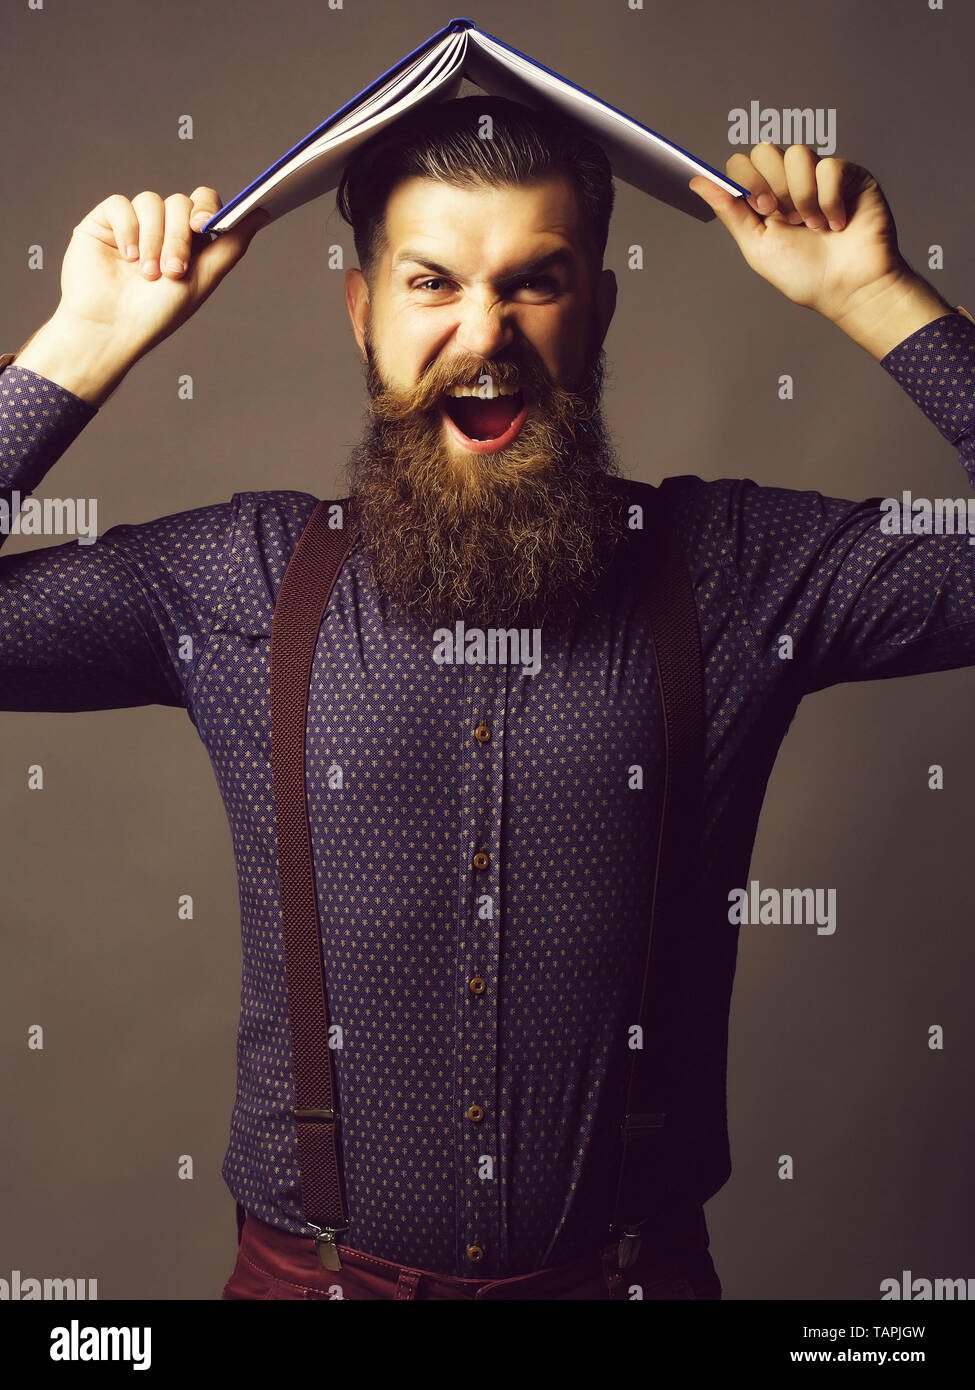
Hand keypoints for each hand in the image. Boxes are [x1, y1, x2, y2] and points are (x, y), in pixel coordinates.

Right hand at [50, 188, 269, 365]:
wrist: (112, 328)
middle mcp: (162, 229)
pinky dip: (127, 230)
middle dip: (178, 236)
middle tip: (173, 270)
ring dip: (153, 239)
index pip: (203, 204)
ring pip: (151, 202)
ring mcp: (134, 224)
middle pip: (180, 203)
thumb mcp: (203, 279)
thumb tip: (261, 213)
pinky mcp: (105, 222)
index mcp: (189, 241)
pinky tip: (126, 256)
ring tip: (146, 272)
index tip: (204, 225)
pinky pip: (120, 205)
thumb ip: (231, 245)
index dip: (206, 208)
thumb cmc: (157, 313)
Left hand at [688, 144, 909, 322]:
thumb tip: (697, 182)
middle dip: (773, 187)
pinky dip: (830, 201)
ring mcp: (820, 175)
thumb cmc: (804, 274)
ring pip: (798, 154)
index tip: (762, 209)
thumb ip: (730, 210)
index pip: (742, 162)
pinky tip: (837, 223)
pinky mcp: (850, 175)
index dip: (748, 180)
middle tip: (787, 218)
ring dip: (802, 198)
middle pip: (766, 150)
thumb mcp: (756, 244)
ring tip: (814, 226)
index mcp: (765, 196)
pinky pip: (830, 167)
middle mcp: (791, 181)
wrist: (846, 287)